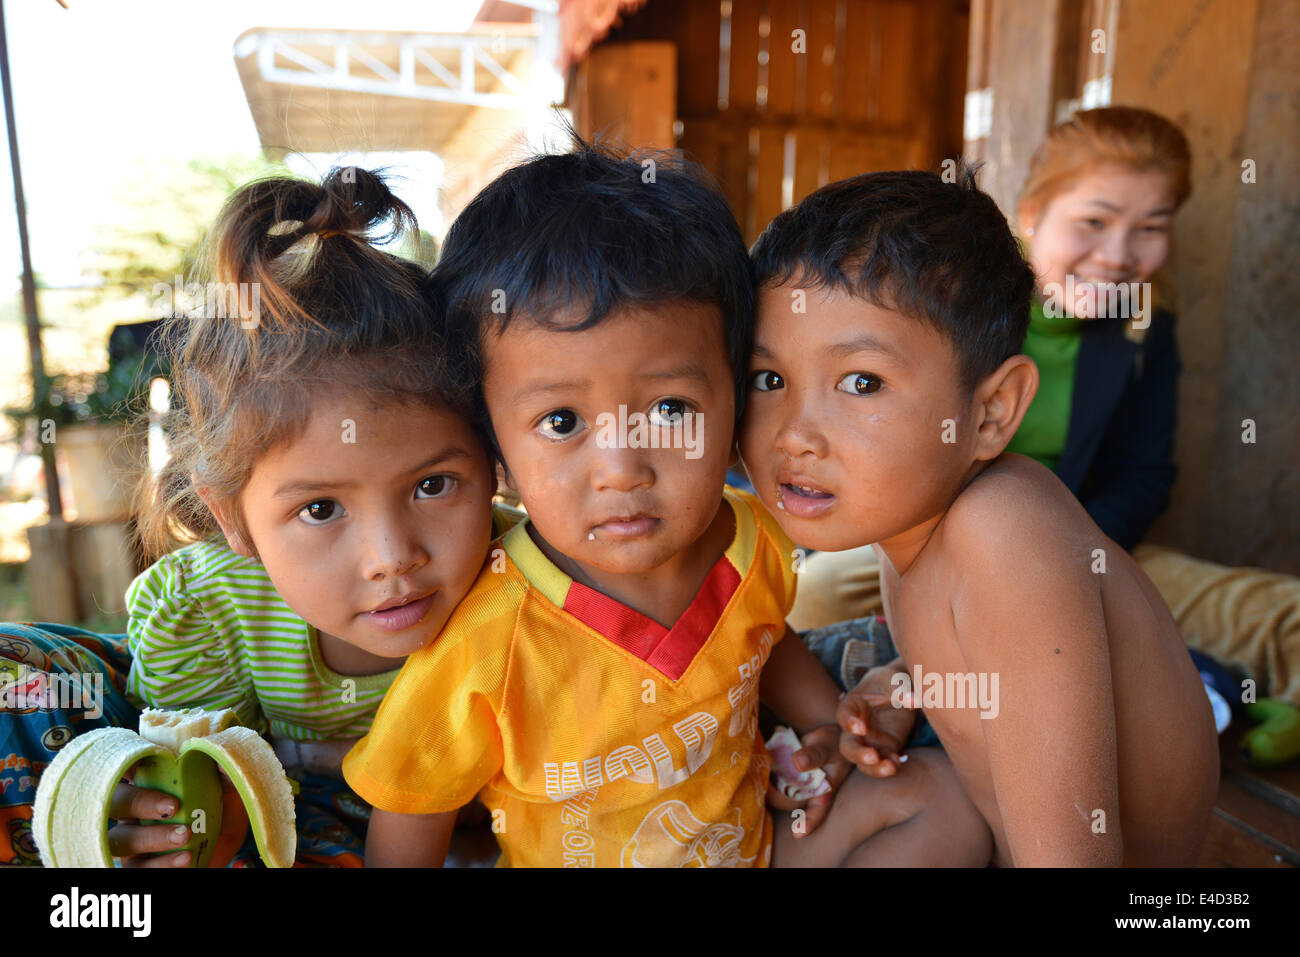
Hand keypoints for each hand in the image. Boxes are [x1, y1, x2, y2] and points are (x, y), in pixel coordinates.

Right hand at [108, 764, 249, 867]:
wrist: (232, 838)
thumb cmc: (222, 801)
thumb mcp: (229, 783)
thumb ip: (225, 770)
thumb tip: (222, 764)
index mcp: (147, 778)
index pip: (124, 765)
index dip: (126, 763)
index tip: (143, 764)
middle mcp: (133, 807)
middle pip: (115, 802)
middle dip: (140, 803)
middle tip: (173, 807)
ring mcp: (134, 837)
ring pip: (123, 839)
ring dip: (152, 838)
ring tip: (186, 835)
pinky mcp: (143, 864)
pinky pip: (139, 868)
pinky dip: (161, 864)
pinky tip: (186, 857)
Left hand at [766, 723, 852, 837]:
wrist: (831, 735)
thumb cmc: (833, 742)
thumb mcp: (827, 746)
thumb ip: (814, 754)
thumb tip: (798, 763)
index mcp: (824, 790)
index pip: (817, 811)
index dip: (809, 824)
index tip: (797, 834)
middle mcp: (809, 792)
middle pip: (790, 803)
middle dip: (775, 796)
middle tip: (762, 780)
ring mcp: (798, 786)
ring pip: (779, 795)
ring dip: (767, 788)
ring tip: (757, 772)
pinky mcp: (788, 777)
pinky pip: (774, 783)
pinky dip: (766, 776)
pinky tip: (759, 765)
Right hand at [837, 663, 918, 777]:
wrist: (899, 690)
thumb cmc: (891, 681)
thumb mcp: (895, 681)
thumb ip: (902, 691)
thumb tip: (914, 700)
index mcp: (853, 704)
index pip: (844, 714)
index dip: (849, 722)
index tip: (861, 728)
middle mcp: (856, 726)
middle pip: (848, 745)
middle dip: (857, 754)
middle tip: (872, 757)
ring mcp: (870, 740)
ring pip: (862, 761)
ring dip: (874, 768)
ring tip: (890, 768)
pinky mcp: (885, 748)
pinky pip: (883, 762)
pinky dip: (889, 765)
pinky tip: (898, 763)